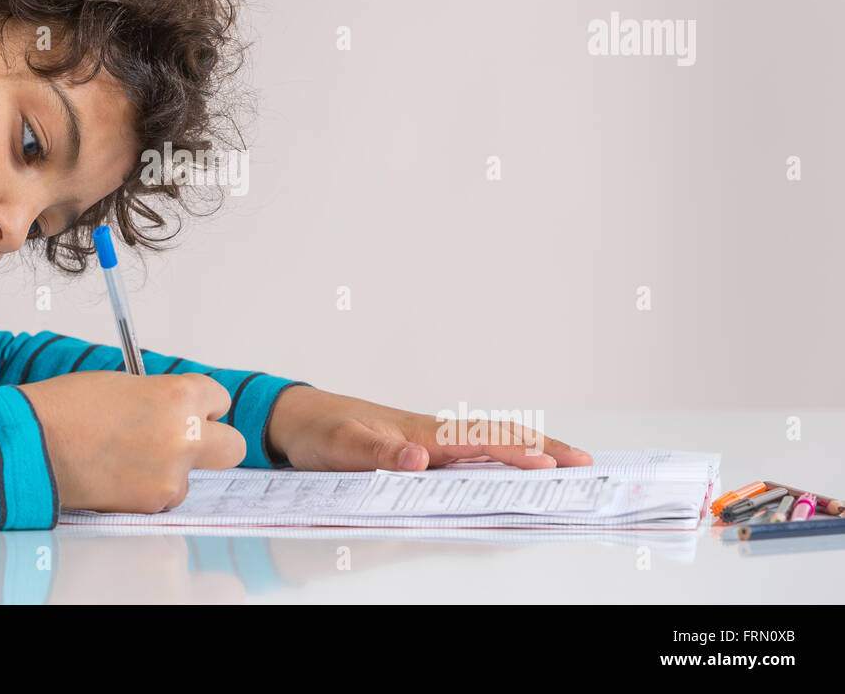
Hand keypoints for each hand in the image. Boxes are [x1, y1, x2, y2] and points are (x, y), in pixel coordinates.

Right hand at [18, 370, 245, 511]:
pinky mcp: (152, 503)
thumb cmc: (70, 407)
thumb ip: (164, 399)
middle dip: (214, 443)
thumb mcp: (128, 385)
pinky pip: (164, 497)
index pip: (220, 400)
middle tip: (186, 440)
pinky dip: (147, 489)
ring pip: (192, 477)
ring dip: (171, 470)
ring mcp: (172, 473)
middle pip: (233, 446)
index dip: (201, 405)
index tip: (188, 409)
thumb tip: (179, 412)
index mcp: (180, 396)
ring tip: (128, 457)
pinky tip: (118, 474)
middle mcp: (186, 435)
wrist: (32, 441)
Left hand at [265, 386, 592, 471]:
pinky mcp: (423, 448)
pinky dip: (502, 457)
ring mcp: (431, 439)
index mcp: (422, 431)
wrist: (301, 419)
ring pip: (490, 443)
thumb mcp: (342, 447)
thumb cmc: (323, 430)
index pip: (480, 442)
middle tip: (586, 461)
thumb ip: (378, 455)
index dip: (516, 453)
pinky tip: (515, 467)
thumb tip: (418, 459)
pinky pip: (472, 453)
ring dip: (529, 450)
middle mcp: (433, 433)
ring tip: (567, 462)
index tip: (552, 463)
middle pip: (498, 437)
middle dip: (543, 447)